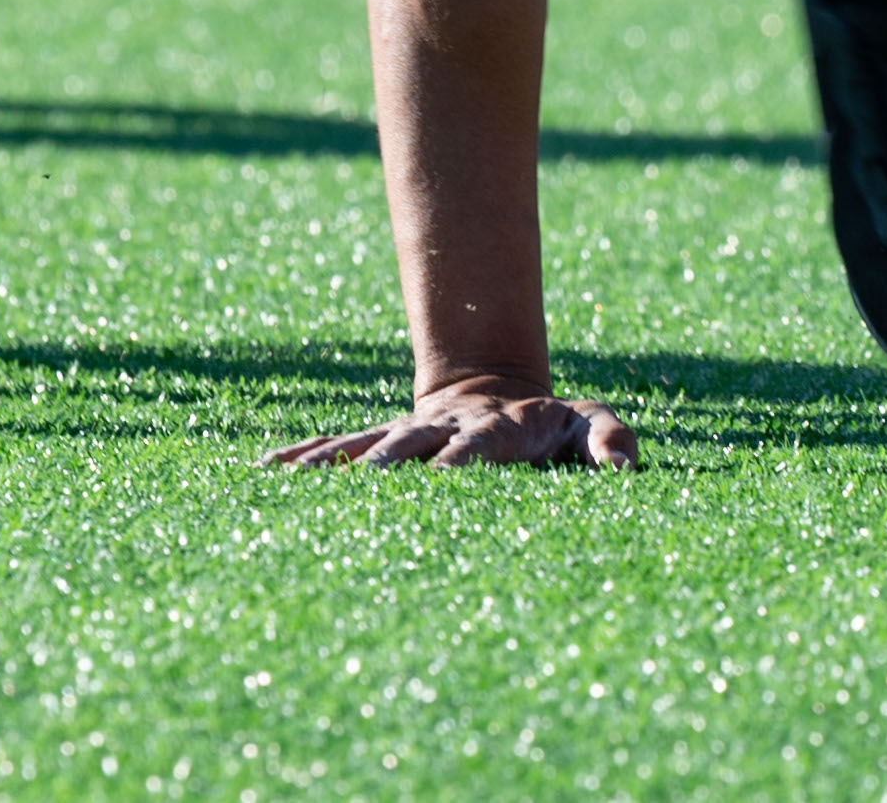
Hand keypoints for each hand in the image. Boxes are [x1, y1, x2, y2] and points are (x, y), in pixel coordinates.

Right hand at [266, 375, 637, 469]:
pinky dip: (302, 458)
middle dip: (383, 467)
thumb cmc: (555, 426)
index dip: (456, 465)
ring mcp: (406, 435)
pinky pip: (335, 447)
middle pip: (407, 447)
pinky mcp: (379, 443)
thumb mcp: (590, 423)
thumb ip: (609, 441)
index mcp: (492, 432)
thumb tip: (624, 471)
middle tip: (356, 491)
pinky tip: (262, 473)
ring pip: (362, 447)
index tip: (438, 480)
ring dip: (330, 465)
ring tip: (286, 484)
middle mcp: (441, 431)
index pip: (471, 451)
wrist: (503, 394)